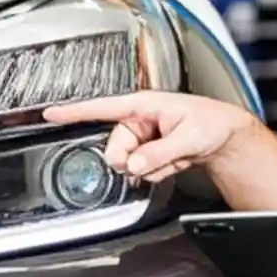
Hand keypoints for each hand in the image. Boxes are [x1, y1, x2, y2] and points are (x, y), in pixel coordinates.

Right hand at [42, 91, 258, 181]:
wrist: (225, 135)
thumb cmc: (212, 123)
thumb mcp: (189, 138)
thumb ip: (160, 152)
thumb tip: (135, 164)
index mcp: (144, 106)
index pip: (102, 107)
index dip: (74, 111)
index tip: (51, 113)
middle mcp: (140, 121)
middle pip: (115, 146)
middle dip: (131, 159)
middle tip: (157, 159)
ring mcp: (143, 138)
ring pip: (128, 162)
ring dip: (150, 166)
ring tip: (174, 156)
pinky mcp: (149, 152)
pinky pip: (141, 170)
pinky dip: (158, 171)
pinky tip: (174, 161)